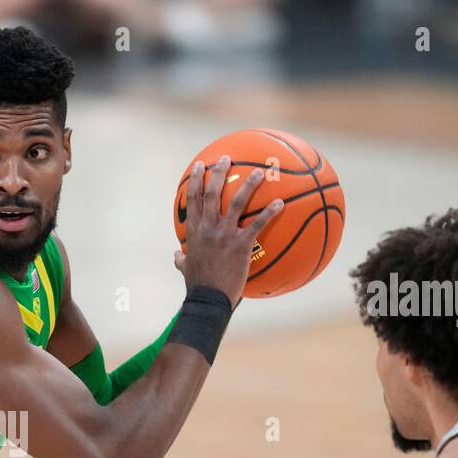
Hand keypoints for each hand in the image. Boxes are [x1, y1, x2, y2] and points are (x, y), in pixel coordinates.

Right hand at [174, 156, 282, 303]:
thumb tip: (177, 254)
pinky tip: (281, 203)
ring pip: (237, 203)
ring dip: (248, 185)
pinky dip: (270, 212)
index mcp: (194, 232)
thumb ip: (180, 259)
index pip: (193, 199)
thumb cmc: (197, 285)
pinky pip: (257, 224)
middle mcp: (208, 228)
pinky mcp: (241, 245)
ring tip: (259, 172)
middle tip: (227, 158)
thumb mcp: (184, 269)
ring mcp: (224, 235)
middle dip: (218, 173)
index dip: (195, 180)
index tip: (200, 165)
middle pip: (211, 193)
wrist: (208, 298)